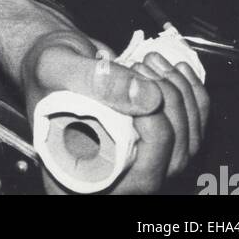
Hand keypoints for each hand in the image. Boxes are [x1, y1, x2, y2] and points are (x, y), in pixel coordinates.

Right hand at [21, 28, 208, 195]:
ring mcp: (139, 161)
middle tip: (144, 66)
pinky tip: (176, 69)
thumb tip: (149, 97)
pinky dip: (194, 96)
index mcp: (83, 178)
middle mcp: (115, 178)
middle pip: (170, 163)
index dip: (154, 137)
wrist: (52, 58)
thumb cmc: (44, 68)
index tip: (141, 87)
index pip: (136, 179)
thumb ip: (95, 80)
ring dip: (182, 96)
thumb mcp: (56, 67)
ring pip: (187, 146)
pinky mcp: (156, 141)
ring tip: (152, 62)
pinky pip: (193, 129)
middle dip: (171, 107)